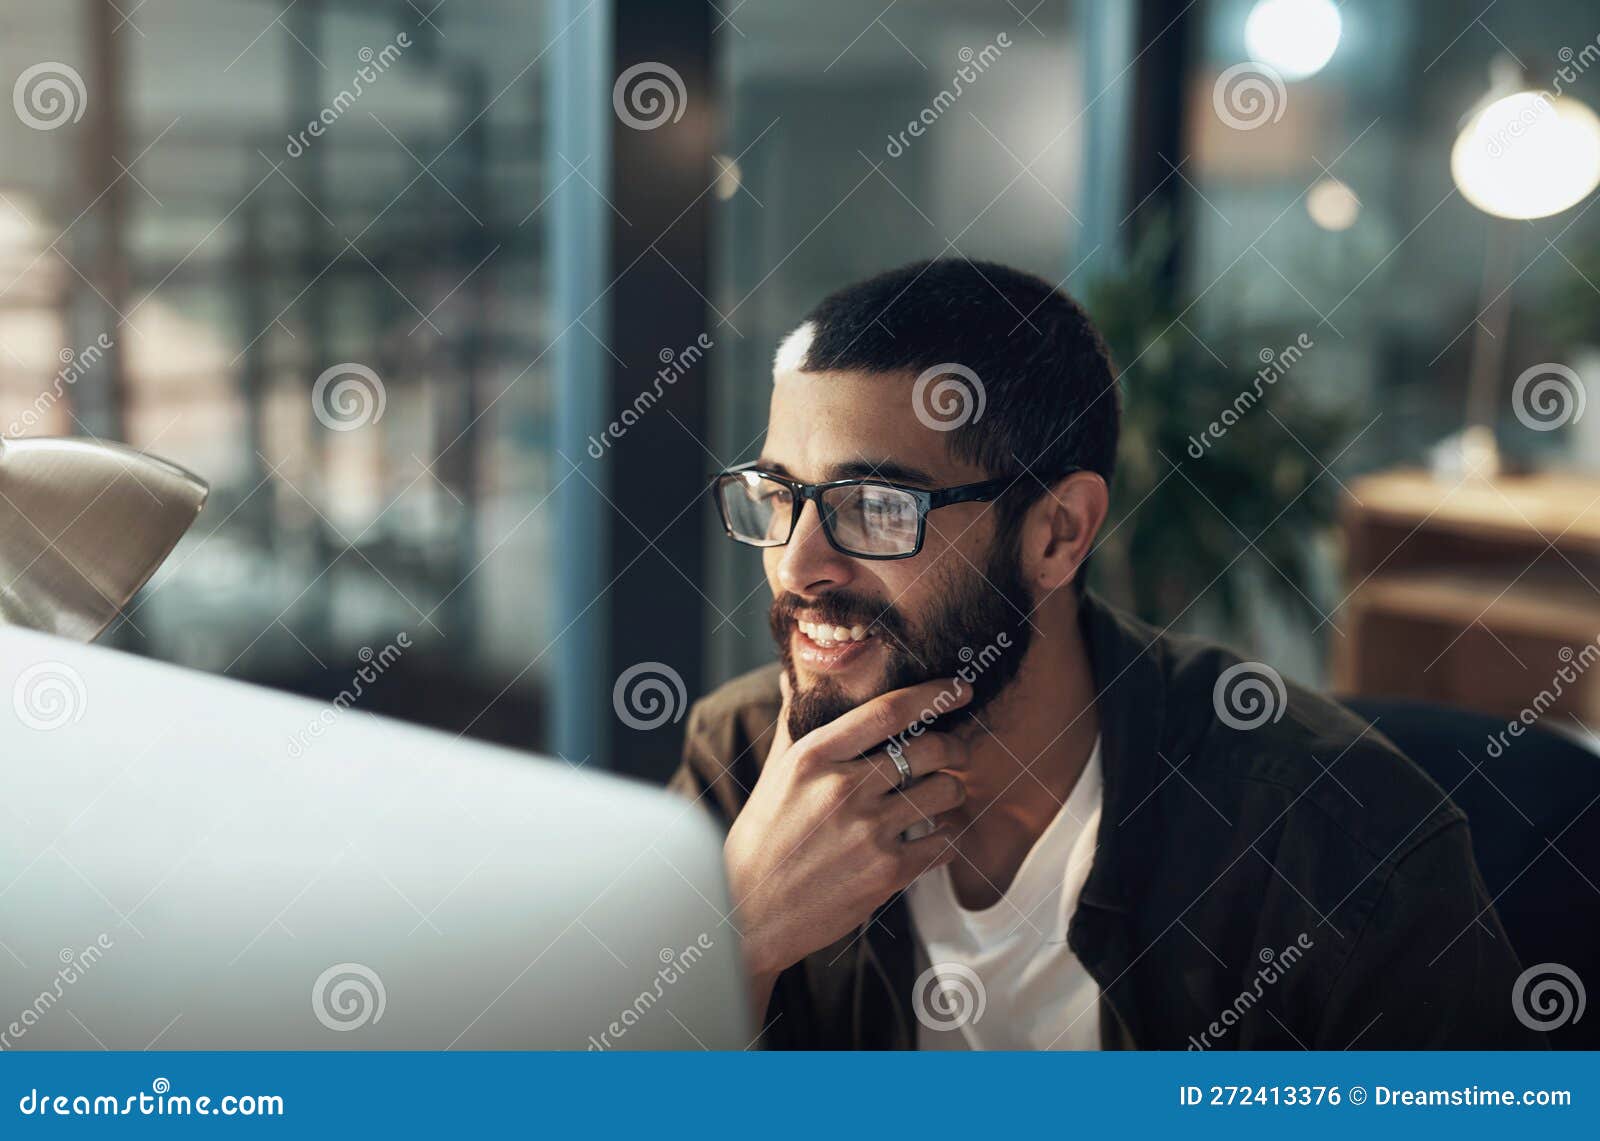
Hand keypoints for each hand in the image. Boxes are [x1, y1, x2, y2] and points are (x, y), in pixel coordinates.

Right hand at [724, 675, 970, 1013]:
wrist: (748, 913)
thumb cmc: (760, 840)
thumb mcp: (773, 775)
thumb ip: (792, 724)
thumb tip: (790, 676)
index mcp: (814, 757)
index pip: (888, 711)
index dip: (933, 694)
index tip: (959, 688)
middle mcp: (843, 789)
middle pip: (930, 749)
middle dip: (954, 746)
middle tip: (955, 751)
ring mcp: (868, 832)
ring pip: (945, 792)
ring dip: (953, 790)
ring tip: (943, 794)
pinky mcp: (887, 873)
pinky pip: (944, 842)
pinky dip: (948, 836)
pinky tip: (935, 836)